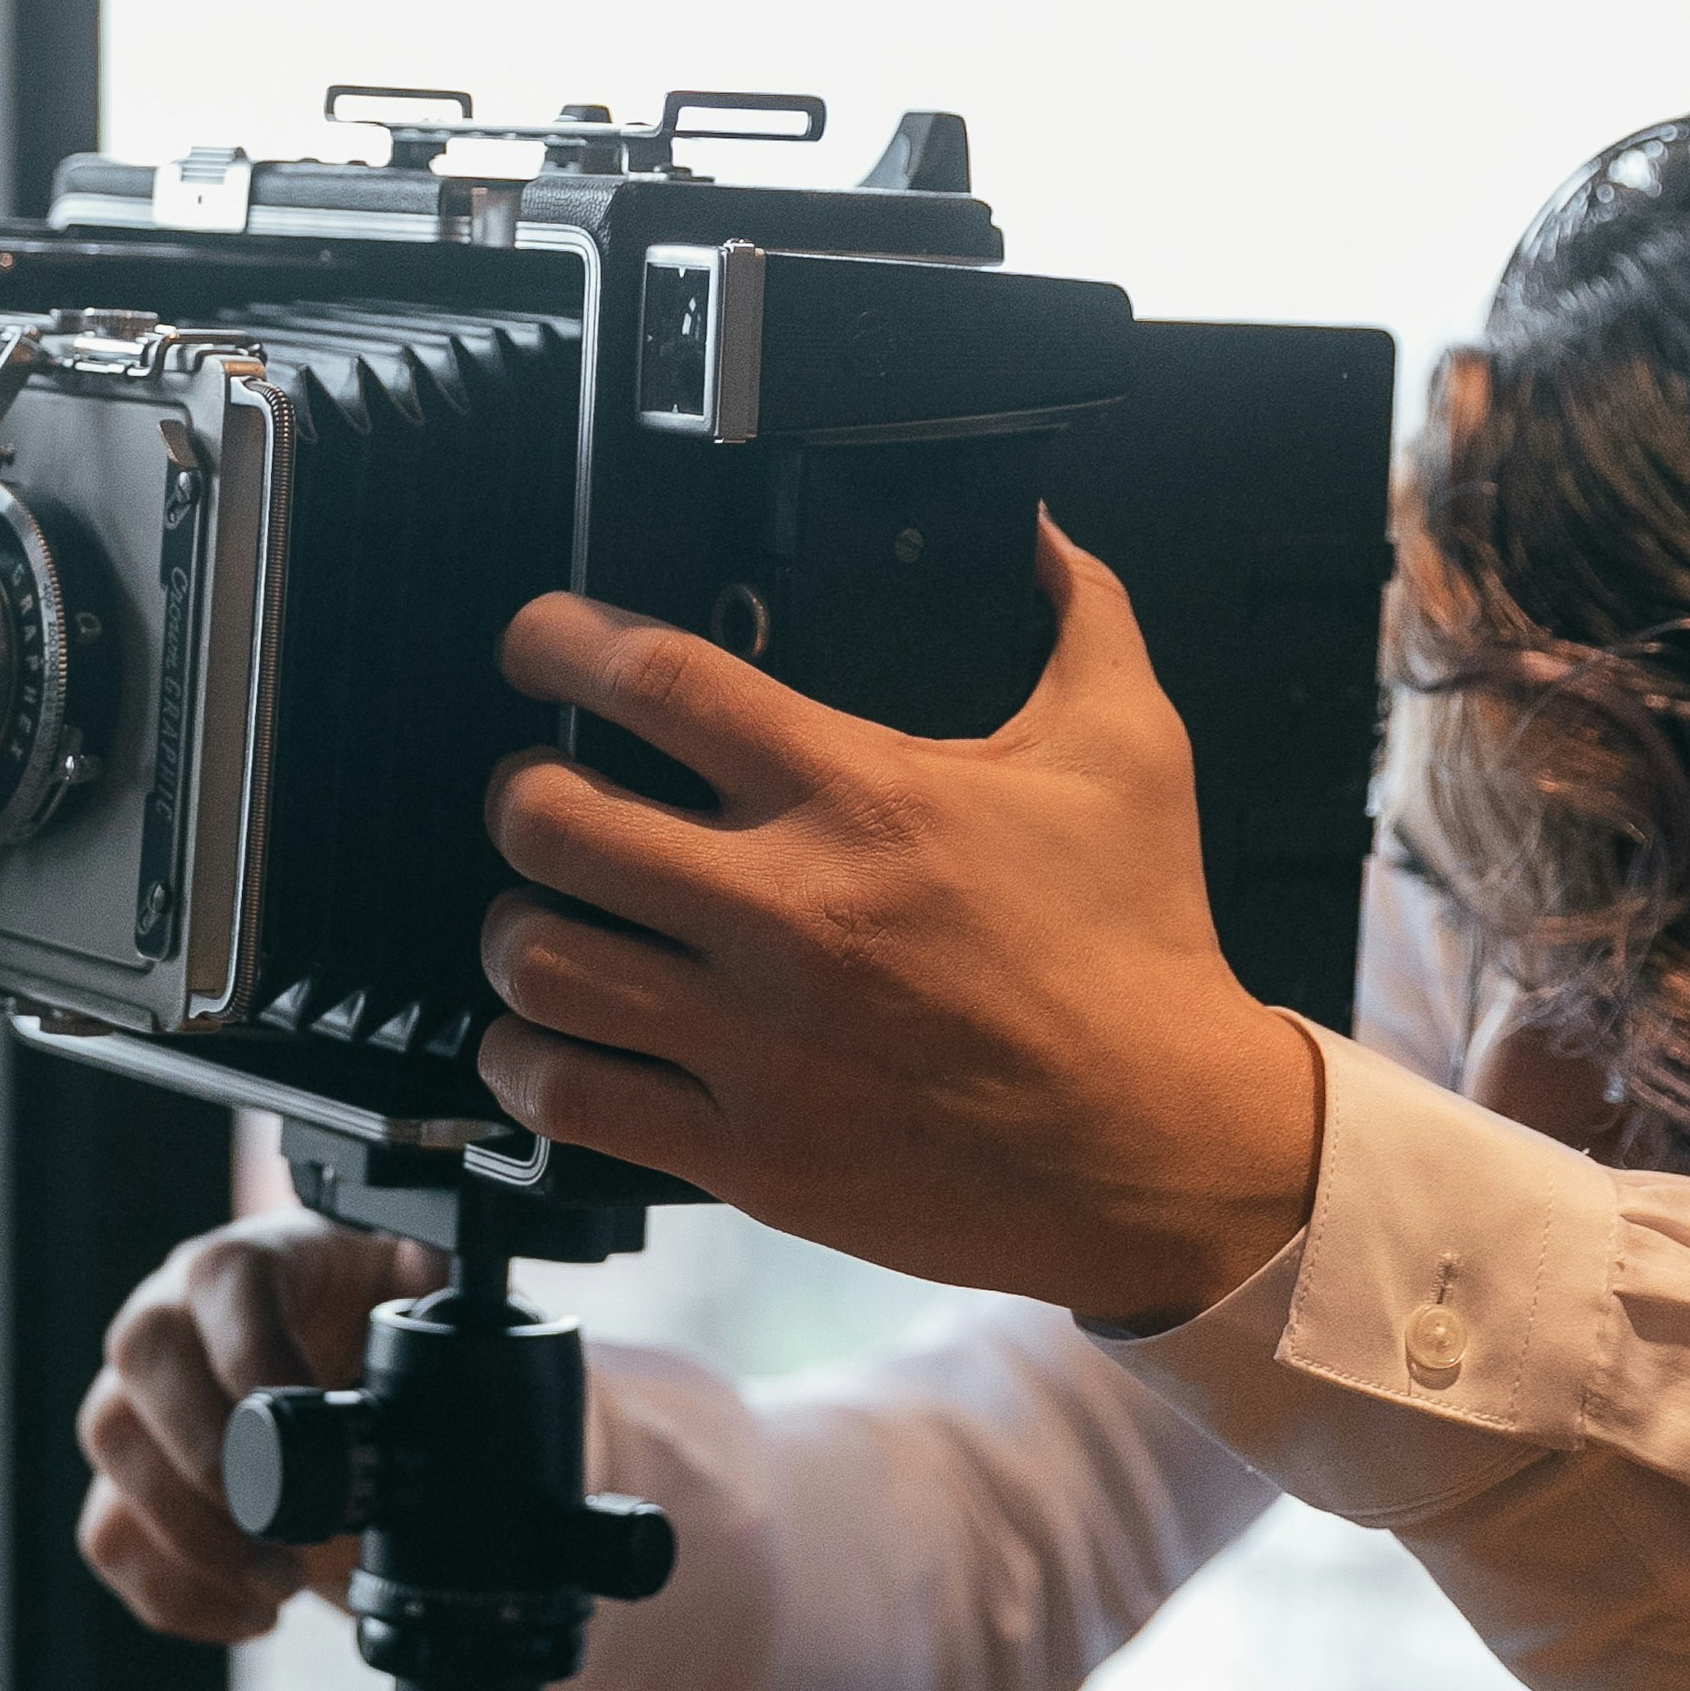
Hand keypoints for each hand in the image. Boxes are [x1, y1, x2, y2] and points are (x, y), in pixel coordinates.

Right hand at [75, 1211, 444, 1640]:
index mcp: (254, 1260)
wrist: (356, 1397)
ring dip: (195, 1539)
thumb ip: (434, 1307)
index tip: (314, 1423)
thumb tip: (453, 1321)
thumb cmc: (381, 1344)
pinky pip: (109, 1534)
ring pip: (114, 1449)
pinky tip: (250, 1611)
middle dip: (213, 1464)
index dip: (256, 1352)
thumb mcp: (420, 1314)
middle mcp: (175, 1313)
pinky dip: (176, 1593)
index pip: (225, 1278)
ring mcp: (137, 1394)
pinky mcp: (125, 1478)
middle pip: (142, 1356)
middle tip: (287, 1534)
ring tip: (283, 1586)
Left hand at [475, 513, 1322, 1330]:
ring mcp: (760, 1040)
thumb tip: (1051, 540)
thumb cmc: (1142, 958)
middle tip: (539, 796)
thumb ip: (1085, 623)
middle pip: (555, 824)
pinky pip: (570, 1098)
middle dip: (521, 795)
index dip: (560, 643)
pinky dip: (526, 1064)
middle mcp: (794, 912)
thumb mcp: (1132, 757)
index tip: (536, 643)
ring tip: (545, 918)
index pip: (660, 683)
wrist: (1172, 1148)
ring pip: (540, 964)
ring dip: (516, 931)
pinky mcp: (749, 1150)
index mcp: (864, 798)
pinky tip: (545, 1041)